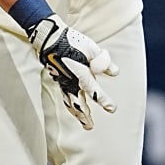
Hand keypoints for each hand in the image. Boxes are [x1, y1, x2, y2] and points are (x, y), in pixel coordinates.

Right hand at [27, 15, 118, 129]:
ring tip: (84, 123)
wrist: (50, 38)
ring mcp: (63, 81)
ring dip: (77, 114)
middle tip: (90, 126)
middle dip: (85, 116)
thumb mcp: (92, 48)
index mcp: (81, 74)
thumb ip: (104, 61)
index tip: (112, 108)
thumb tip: (115, 73)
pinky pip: (65, 96)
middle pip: (79, 103)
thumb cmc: (72, 41)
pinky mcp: (59, 79)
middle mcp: (71, 81)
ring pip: (70, 102)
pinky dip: (70, 105)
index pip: (94, 92)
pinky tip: (73, 109)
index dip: (104, 101)